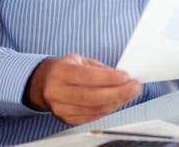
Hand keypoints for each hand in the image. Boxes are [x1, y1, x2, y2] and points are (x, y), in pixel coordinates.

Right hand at [24, 54, 140, 124]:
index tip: (126, 76)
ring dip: (117, 101)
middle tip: (135, 87)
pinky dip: (108, 109)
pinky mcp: (67, 119)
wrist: (43, 84)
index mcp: (61, 72)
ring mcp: (61, 108)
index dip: (109, 78)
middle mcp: (57, 92)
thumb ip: (99, 68)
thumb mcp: (80, 60)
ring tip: (130, 93)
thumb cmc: (65, 69)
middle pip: (92, 97)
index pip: (87, 77)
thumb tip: (122, 77)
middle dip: (118, 92)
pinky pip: (92, 117)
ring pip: (94, 109)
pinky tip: (117, 101)